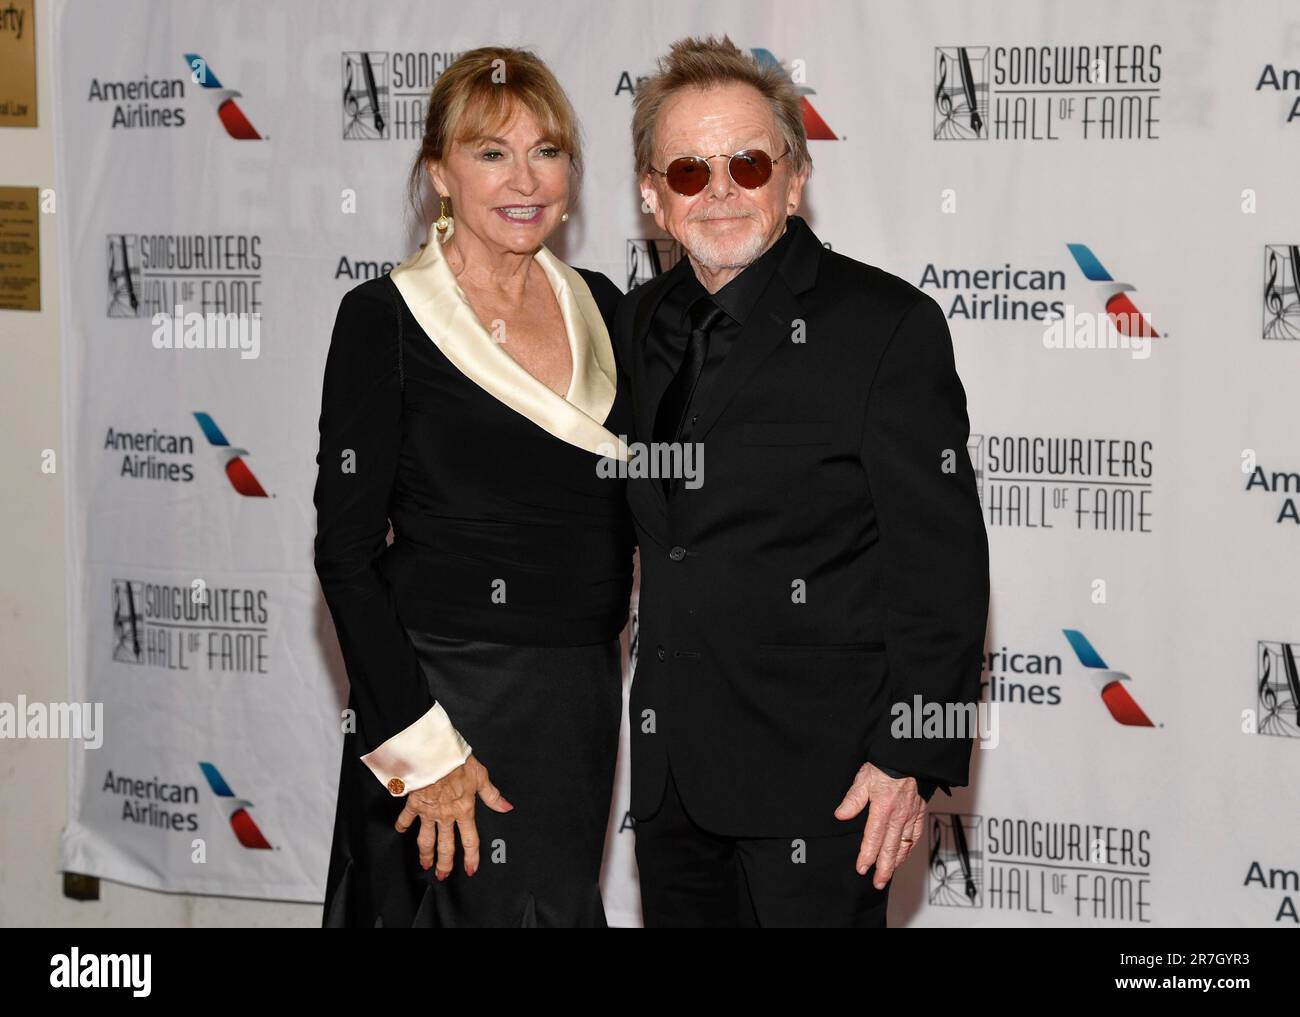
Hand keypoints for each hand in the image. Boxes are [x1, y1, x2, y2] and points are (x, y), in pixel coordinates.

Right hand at [394, 754, 511, 879]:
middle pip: (445, 846)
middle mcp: (446, 815)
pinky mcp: (414, 804)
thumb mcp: (480, 776)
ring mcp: (428, 812)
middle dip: (444, 863)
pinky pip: (406, 818)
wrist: (434, 754)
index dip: (471, 857)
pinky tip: (400, 831)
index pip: (470, 840)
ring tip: (425, 864)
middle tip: (442, 875)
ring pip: (426, 840)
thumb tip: (506, 807)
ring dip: (425, 854)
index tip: (470, 869)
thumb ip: (492, 795)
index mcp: (464, 810)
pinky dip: (402, 825)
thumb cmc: (457, 762)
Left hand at [834, 761, 925, 889]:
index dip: (867, 856)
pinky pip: (915, 836)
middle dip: (883, 869)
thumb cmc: (886, 765)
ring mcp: (911, 816)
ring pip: (904, 845)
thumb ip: (853, 799)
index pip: (873, 839)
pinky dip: (909, 849)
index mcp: (883, 809)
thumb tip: (841, 815)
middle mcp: (899, 816)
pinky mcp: (919, 812)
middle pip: (890, 849)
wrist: (909, 756)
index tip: (861, 869)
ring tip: (889, 874)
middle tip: (878, 884)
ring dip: (896, 862)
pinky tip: (904, 855)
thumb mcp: (864, 778)